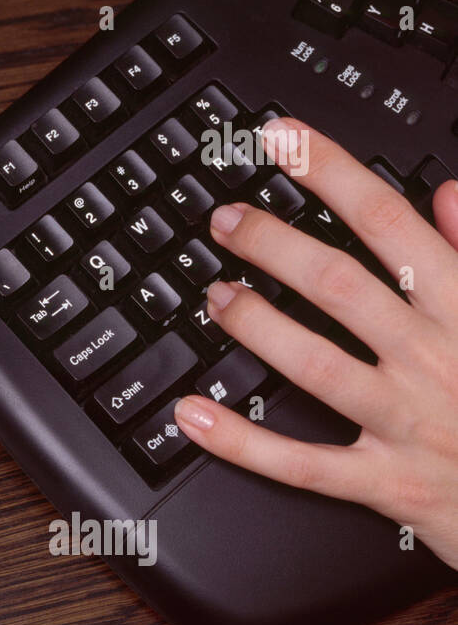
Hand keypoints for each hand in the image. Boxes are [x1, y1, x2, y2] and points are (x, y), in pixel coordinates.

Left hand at [173, 119, 457, 570]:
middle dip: (273, 244)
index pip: (392, 223)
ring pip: (316, 364)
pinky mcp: (391, 484)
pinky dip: (242, 440)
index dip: (332, 173)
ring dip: (254, 325)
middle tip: (225, 220)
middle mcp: (435, 358)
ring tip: (215, 296)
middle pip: (340, 286)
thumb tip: (448, 194)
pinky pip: (304, 464)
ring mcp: (409, 422)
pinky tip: (193, 414)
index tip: (283, 139)